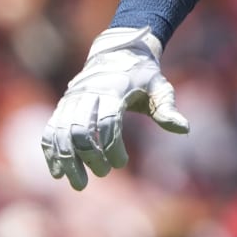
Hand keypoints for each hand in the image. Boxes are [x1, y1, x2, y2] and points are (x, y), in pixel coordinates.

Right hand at [41, 27, 190, 190]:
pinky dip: (51, 151)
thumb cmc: (143, 75)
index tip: (121, 163)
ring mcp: (72, 99)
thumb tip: (184, 129)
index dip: (111, 146)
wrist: (116, 52)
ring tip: (79, 185)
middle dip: (90, 156)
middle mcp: (88, 93)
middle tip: (103, 174)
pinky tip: (58, 172)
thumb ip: (167, 108)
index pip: (107, 121)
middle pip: (80, 129)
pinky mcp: (63, 105)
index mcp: (113, 88)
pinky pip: (51, 129)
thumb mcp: (159, 87)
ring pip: (61, 132)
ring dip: (67, 160)